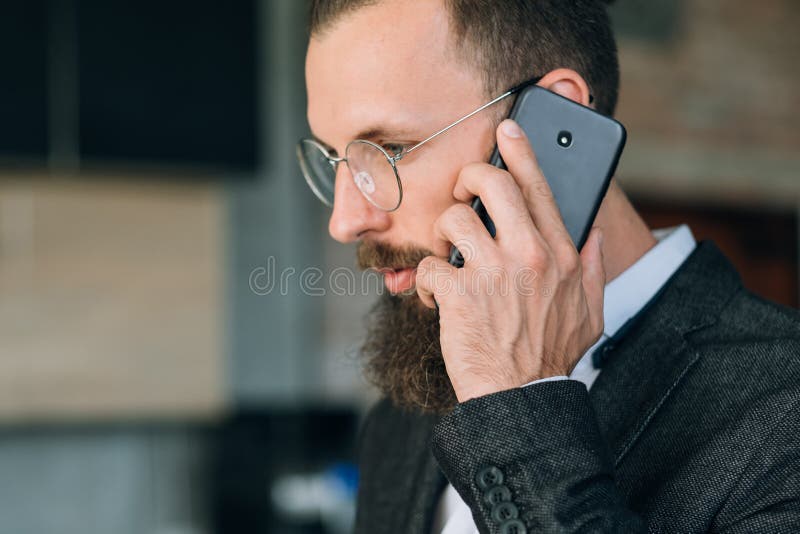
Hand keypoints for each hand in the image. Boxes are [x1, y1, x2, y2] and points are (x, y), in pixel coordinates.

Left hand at [415, 119, 605, 402]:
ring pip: (454, 220)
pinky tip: (434, 298)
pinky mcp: (459, 295)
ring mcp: (493, 273)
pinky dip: (424, 281)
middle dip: (469, 179)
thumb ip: (594, 271)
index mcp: (561, 254)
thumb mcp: (590, 313)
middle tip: (461, 194)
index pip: (539, 187)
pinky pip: (427, 266)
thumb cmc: (551, 357)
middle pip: (492, 185)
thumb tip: (595, 237)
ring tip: (448, 259)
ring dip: (443, 238)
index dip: (520, 151)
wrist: (523, 398)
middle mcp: (530, 255)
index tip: (507, 128)